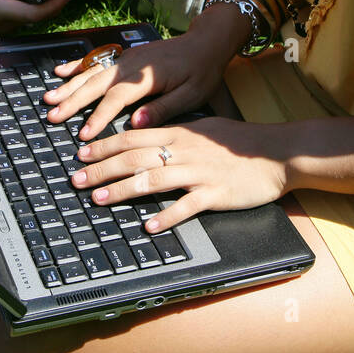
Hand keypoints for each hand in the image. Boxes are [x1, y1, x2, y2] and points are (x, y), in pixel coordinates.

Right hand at [43, 10, 247, 140]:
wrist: (205, 42)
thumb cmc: (201, 71)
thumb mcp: (191, 95)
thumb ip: (163, 108)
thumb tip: (136, 122)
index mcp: (147, 76)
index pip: (117, 98)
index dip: (99, 116)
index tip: (84, 135)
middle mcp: (131, 64)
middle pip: (96, 84)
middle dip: (73, 101)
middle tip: (53, 116)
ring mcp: (126, 57)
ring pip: (91, 72)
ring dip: (69, 86)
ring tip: (49, 99)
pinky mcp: (125, 56)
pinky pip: (96, 61)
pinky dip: (77, 66)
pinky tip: (60, 72)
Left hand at [69, 117, 289, 232]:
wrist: (276, 152)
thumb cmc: (240, 142)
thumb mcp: (203, 127)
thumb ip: (174, 132)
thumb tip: (145, 135)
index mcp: (180, 133)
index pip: (133, 136)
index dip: (104, 145)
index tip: (81, 153)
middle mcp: (185, 150)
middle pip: (135, 157)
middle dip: (102, 168)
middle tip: (76, 180)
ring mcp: (199, 172)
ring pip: (153, 179)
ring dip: (123, 190)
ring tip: (99, 199)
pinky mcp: (215, 193)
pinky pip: (186, 206)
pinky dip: (166, 216)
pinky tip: (148, 225)